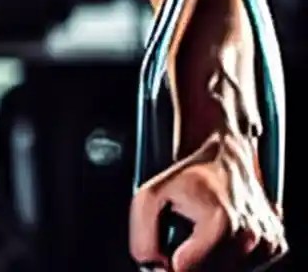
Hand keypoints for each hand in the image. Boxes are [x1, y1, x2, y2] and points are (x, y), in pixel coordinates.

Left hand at [130, 133, 285, 270]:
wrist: (228, 157)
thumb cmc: (189, 175)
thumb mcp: (149, 196)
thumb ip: (143, 237)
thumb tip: (152, 266)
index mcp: (223, 224)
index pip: (187, 270)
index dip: (170, 263)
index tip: (168, 250)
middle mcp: (251, 237)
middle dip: (190, 262)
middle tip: (185, 237)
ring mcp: (267, 244)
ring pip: (225, 271)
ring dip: (209, 260)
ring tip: (204, 232)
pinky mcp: (275, 247)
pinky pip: (242, 266)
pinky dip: (227, 256)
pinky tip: (221, 236)